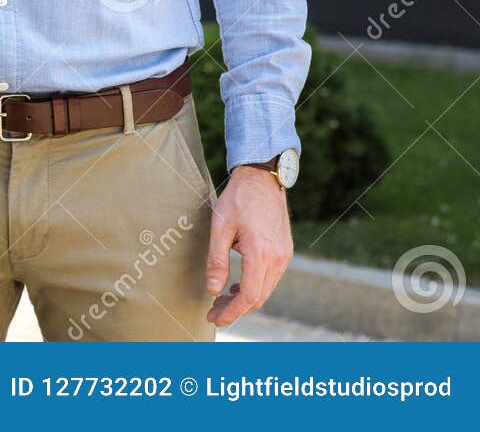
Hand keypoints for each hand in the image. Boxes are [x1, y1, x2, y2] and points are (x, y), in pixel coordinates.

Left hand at [204, 164, 293, 326]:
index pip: (249, 296)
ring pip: (266, 289)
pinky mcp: (285, 251)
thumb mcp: (220, 227)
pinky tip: (238, 286)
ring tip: (222, 301)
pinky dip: (255, 287)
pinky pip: (271, 278)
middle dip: (236, 309)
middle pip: (259, 297)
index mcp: (261, 254)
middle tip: (213, 313)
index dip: (232, 312)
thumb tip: (213, 290)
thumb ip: (216, 260)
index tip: (215, 318)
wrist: (262, 179)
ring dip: (245, 299)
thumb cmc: (238, 200)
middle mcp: (278, 259)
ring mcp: (284, 255)